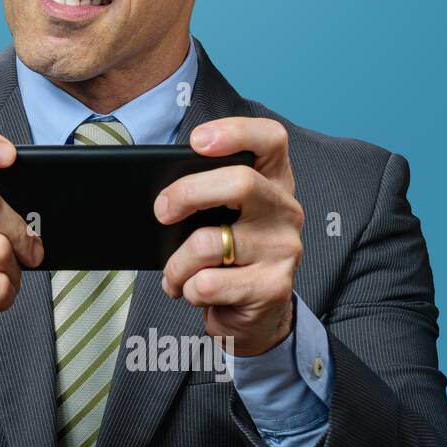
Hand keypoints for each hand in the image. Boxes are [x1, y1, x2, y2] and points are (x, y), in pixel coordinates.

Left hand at [154, 117, 303, 356]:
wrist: (254, 314)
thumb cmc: (227, 255)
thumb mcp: (219, 217)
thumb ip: (204, 197)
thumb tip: (160, 196)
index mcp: (272, 182)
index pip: (270, 138)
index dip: (235, 132)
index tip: (196, 141)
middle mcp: (286, 210)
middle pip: (239, 183)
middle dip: (187, 194)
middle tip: (161, 211)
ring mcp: (284, 249)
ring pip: (208, 243)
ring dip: (176, 262)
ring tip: (174, 272)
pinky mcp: (274, 287)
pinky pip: (207, 283)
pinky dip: (186, 289)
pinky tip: (191, 290)